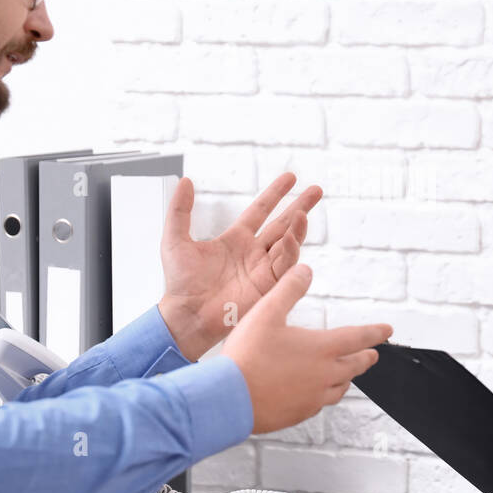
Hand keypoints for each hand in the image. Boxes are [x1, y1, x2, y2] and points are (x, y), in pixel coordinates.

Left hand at [158, 172, 319, 360]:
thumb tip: (185, 180)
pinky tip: (292, 237)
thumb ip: (180, 210)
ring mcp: (262, 269)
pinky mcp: (268, 287)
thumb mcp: (175, 239)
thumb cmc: (179, 283)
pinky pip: (285, 266)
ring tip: (303, 213)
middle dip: (301, 206)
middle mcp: (253, 252)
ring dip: (298, 228)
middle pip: (283, 224)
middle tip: (317, 190)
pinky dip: (291, 251)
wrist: (187, 314)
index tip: (291, 177)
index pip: (261, 210)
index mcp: (235, 239)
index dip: (276, 194)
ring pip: (288, 244)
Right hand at [222, 264, 392, 433]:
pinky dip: (324, 394)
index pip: (358, 337)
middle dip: (366, 357)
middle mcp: (324, 375)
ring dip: (347, 377)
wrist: (229, 399)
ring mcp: (313, 397)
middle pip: (355, 366)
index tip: (387, 330)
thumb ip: (288, 289)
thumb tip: (305, 270)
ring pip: (340, 387)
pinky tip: (316, 392)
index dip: (375, 332)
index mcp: (321, 349)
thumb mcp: (266, 312)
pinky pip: (320, 403)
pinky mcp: (299, 413)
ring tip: (348, 374)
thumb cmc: (247, 356)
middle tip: (372, 354)